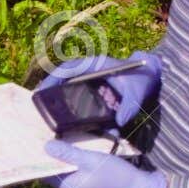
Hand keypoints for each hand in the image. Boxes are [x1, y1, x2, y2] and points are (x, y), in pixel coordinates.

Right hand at [36, 51, 161, 126]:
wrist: (150, 77)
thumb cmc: (142, 79)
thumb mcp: (137, 93)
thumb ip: (129, 107)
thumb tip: (119, 122)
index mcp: (96, 65)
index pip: (69, 68)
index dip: (53, 78)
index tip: (42, 90)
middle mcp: (89, 71)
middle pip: (63, 77)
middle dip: (50, 89)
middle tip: (38, 104)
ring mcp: (90, 79)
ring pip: (68, 86)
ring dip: (58, 97)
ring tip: (47, 112)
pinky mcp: (93, 89)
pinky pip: (77, 94)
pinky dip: (71, 104)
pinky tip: (66, 118)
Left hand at [44, 141, 166, 187]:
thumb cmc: (115, 175)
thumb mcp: (91, 160)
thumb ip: (67, 153)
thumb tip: (46, 146)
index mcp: (66, 187)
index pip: (45, 172)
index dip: (41, 156)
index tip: (38, 140)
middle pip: (57, 169)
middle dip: (58, 152)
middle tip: (55, 134)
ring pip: (69, 169)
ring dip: (71, 155)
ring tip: (71, 138)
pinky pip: (80, 172)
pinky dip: (81, 161)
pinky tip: (87, 148)